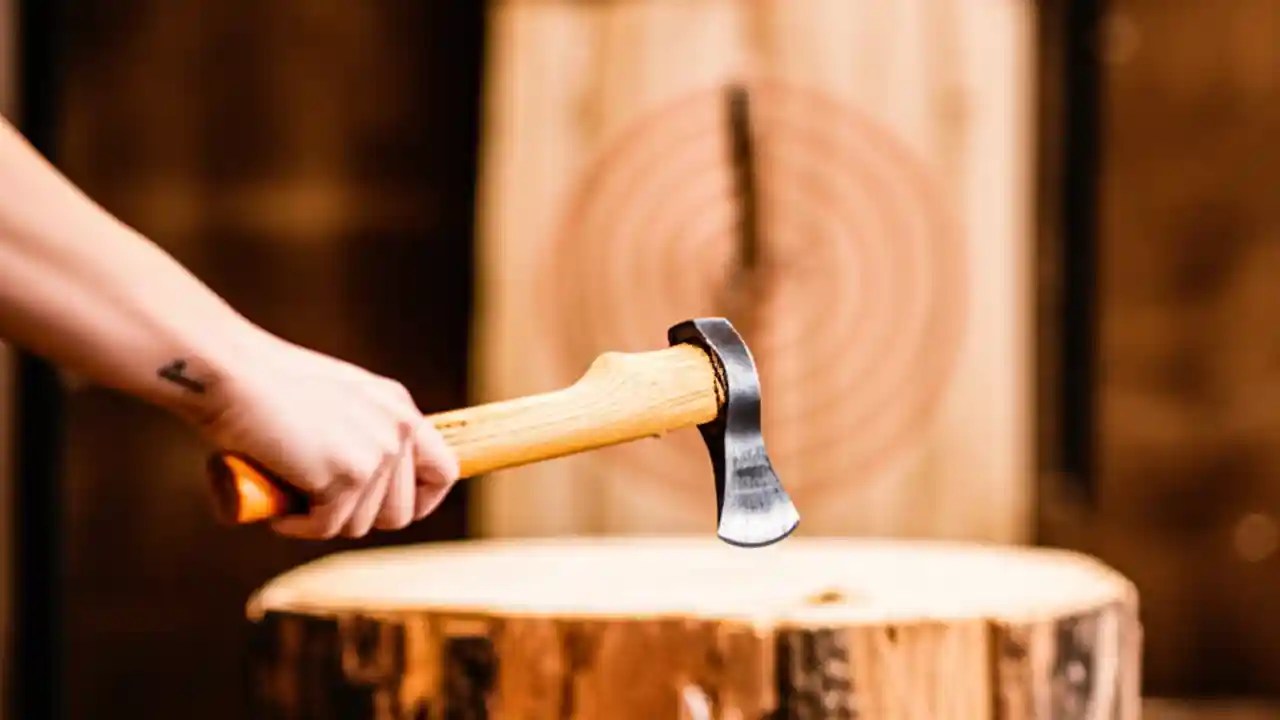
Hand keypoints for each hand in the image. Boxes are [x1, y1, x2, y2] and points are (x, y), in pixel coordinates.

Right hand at [178, 334, 459, 538]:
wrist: (231, 374)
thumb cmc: (264, 386)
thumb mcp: (333, 402)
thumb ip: (359, 432)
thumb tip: (364, 489)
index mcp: (400, 408)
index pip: (443, 472)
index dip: (419, 504)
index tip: (382, 513)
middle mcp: (399, 428)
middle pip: (399, 513)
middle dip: (356, 519)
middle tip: (314, 504)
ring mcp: (377, 452)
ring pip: (360, 525)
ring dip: (321, 522)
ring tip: (287, 492)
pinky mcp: (348, 475)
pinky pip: (327, 529)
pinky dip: (296, 527)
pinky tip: (276, 507)